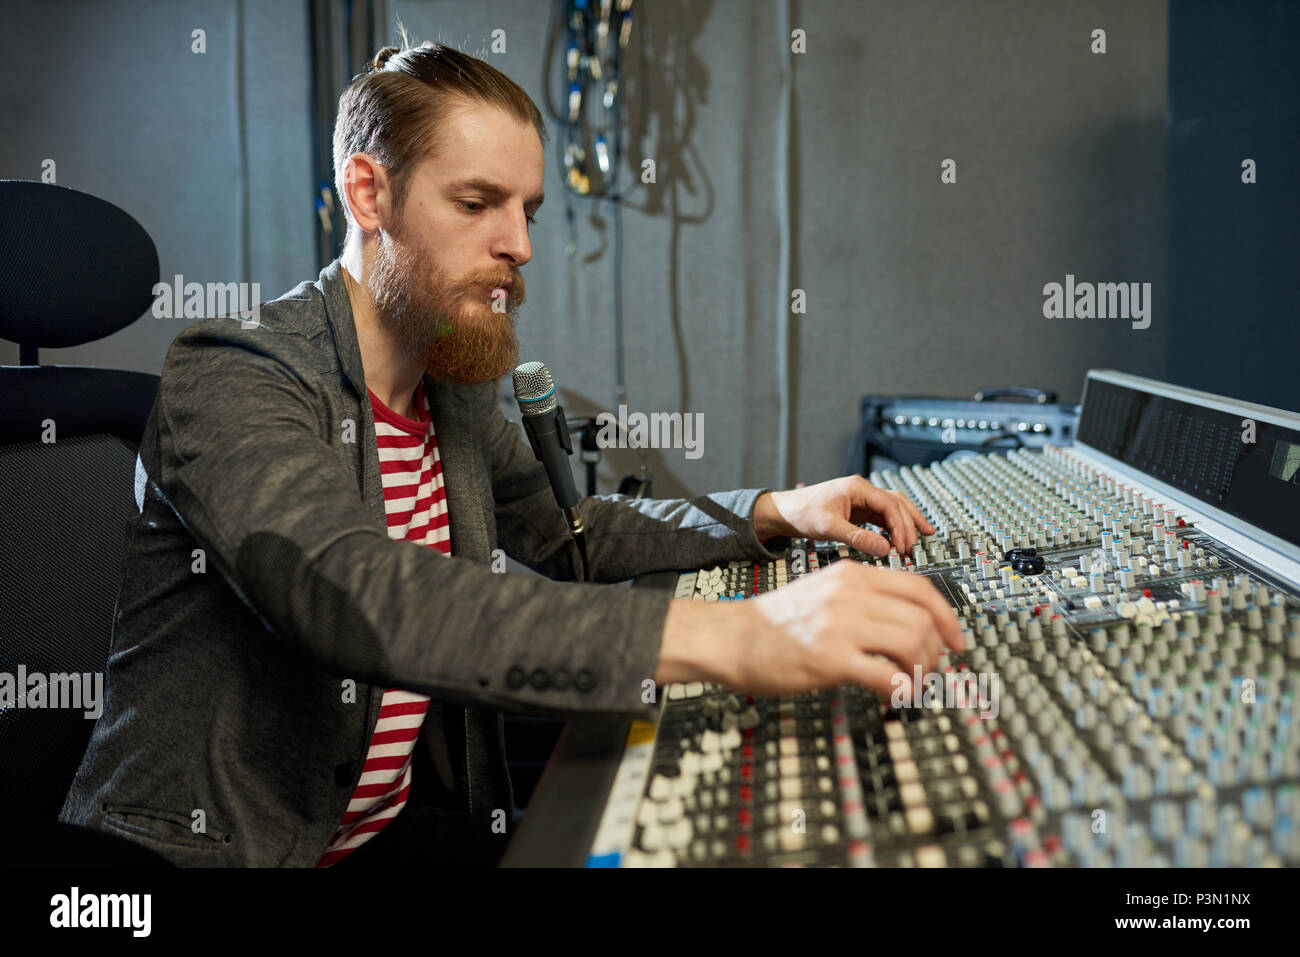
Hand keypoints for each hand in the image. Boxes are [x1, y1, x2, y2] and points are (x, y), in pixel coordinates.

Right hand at [656, 561, 963, 696]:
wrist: (732, 637)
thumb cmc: (776, 622)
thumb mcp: (824, 592)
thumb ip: (864, 600)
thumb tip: (908, 625)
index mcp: (852, 575)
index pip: (920, 588)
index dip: (947, 617)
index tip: (956, 640)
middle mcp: (850, 594)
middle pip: (922, 618)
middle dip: (936, 651)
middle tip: (930, 671)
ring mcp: (841, 625)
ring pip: (911, 643)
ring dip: (921, 671)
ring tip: (910, 684)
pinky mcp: (831, 659)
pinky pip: (887, 675)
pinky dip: (900, 689)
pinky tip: (891, 695)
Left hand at [753, 475, 933, 556]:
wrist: (784, 512)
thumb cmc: (801, 512)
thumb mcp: (828, 527)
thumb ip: (856, 537)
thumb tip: (883, 549)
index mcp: (857, 488)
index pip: (889, 504)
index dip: (900, 526)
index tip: (902, 546)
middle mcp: (863, 490)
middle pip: (897, 504)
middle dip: (908, 525)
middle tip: (913, 548)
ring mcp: (862, 500)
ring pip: (893, 508)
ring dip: (907, 523)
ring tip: (924, 536)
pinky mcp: (859, 510)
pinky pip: (883, 516)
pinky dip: (894, 527)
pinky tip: (902, 538)